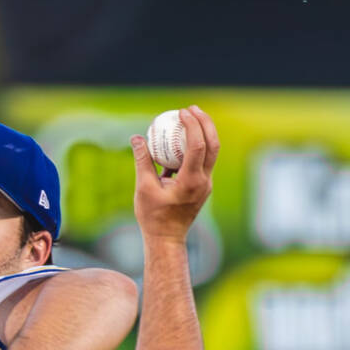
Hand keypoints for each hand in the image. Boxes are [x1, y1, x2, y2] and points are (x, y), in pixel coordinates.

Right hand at [131, 105, 218, 241]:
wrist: (167, 240)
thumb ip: (142, 161)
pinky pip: (202, 161)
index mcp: (191, 182)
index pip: (197, 146)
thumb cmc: (153, 217)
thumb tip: (136, 138)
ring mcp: (206, 184)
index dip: (192, 125)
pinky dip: (195, 147)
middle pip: (213, 144)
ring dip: (203, 132)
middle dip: (204, 122)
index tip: (181, 112)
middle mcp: (204, 182)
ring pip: (212, 152)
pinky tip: (180, 140)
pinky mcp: (203, 186)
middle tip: (190, 109)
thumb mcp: (143, 188)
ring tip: (189, 118)